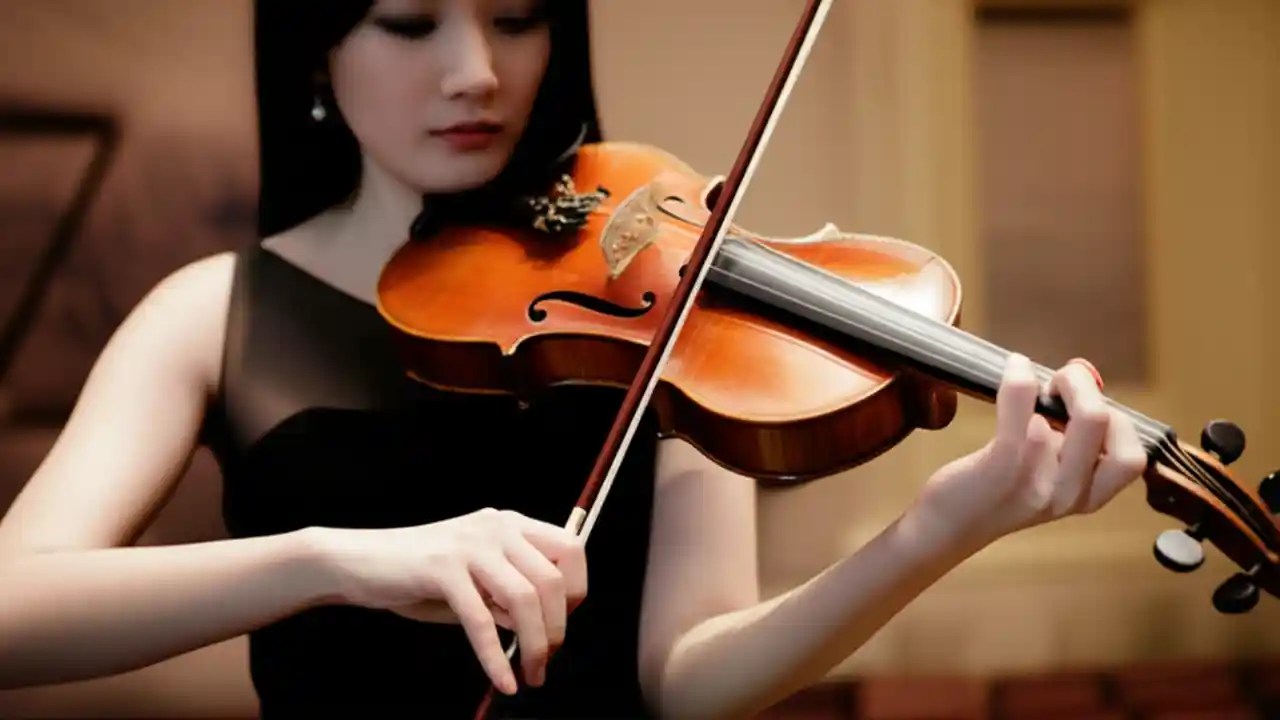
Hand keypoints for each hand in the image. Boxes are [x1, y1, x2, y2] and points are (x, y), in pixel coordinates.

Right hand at [315, 508, 586, 694]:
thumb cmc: (421, 577)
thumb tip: (547, 629)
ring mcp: (469, 545)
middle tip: (545, 662)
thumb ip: (509, 596)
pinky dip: (495, 657)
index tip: (562, 624)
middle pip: (551, 579)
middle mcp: (496, 527)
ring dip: (535, 645)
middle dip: (556, 629)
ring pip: (523, 598)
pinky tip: (502, 680)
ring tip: (531, 675)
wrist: (359, 562)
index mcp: (510, 524)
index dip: (577, 590)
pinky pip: (481, 620)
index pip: (571, 548)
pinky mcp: (442, 568)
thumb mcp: (476, 581)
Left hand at [913, 353, 1148, 549]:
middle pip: (1108, 423)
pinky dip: (1021, 380)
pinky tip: (1014, 368)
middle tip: (1058, 382)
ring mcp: (1040, 484)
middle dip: (1086, 387)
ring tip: (1037, 380)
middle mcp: (1072, 494)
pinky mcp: (1003, 469)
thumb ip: (1071, 437)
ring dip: (1064, 383)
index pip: (1131, 456)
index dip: (1115, 418)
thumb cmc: (997, 490)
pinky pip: (1023, 412)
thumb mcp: (1050, 471)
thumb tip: (1083, 376)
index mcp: (1088, 495)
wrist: (948, 526)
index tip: (1085, 402)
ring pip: (1086, 418)